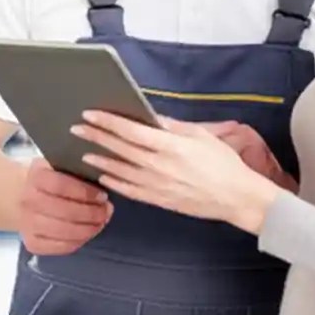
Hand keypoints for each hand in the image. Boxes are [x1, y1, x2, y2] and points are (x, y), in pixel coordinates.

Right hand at [18, 158, 113, 255]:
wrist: (19, 196)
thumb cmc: (48, 179)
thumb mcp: (59, 167)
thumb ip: (77, 172)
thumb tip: (104, 183)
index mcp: (35, 176)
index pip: (61, 185)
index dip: (85, 193)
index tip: (102, 196)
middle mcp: (27, 201)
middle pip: (64, 211)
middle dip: (90, 213)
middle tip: (106, 211)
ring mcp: (27, 224)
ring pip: (62, 231)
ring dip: (87, 229)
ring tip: (101, 223)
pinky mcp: (31, 243)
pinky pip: (59, 247)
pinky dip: (78, 242)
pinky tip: (88, 234)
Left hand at [71, 111, 281, 234]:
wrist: (236, 198)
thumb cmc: (223, 164)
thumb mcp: (202, 136)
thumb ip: (174, 127)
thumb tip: (151, 117)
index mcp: (170, 146)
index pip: (131, 130)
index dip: (108, 121)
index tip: (90, 114)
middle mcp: (159, 166)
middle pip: (120, 149)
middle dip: (97, 137)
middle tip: (78, 129)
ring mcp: (158, 185)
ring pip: (121, 171)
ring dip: (101, 161)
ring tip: (84, 153)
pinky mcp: (160, 200)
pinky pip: (131, 191)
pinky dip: (116, 183)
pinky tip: (105, 178)